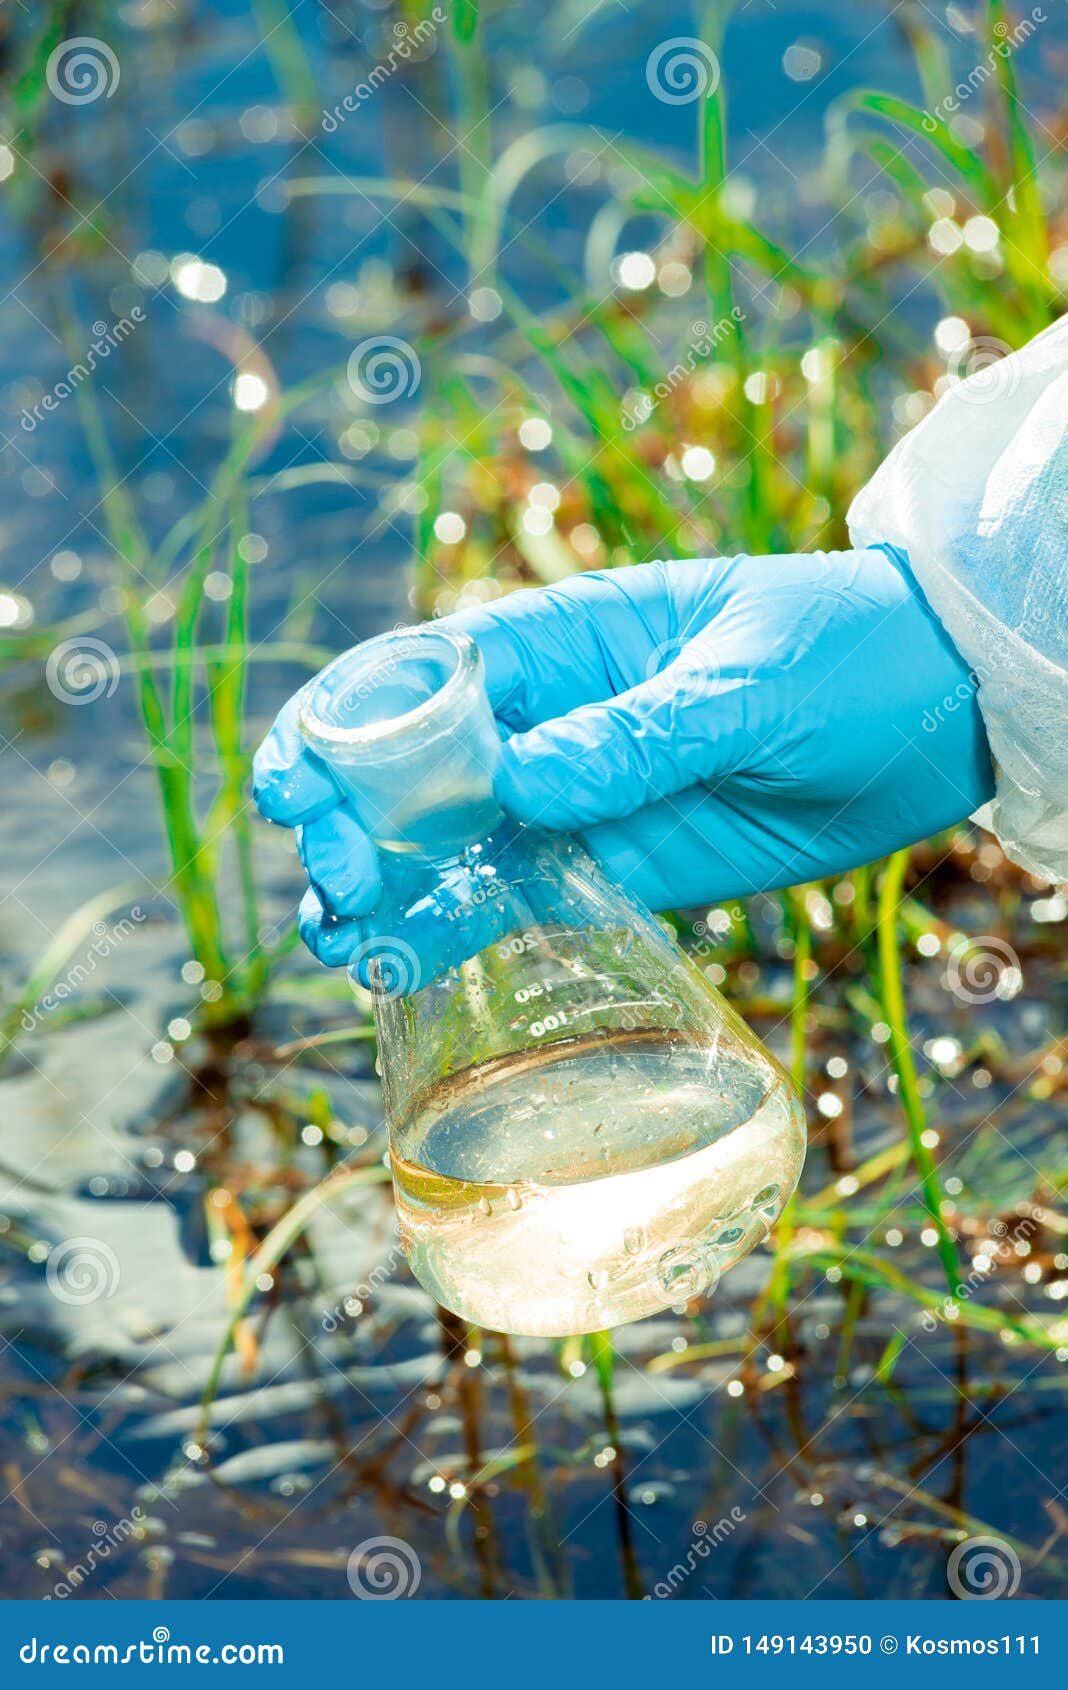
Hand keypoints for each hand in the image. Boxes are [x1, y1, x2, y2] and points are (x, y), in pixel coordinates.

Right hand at [252, 546, 993, 966]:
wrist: (932, 715)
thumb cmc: (840, 651)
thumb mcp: (746, 681)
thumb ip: (636, 734)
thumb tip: (520, 782)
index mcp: (559, 642)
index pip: (418, 671)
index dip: (341, 718)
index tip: (297, 775)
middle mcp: (543, 723)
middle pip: (408, 766)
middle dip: (350, 814)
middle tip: (338, 871)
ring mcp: (570, 803)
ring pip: (443, 844)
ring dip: (379, 885)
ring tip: (340, 934)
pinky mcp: (609, 871)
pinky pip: (512, 902)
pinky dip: (448, 930)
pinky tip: (395, 962)